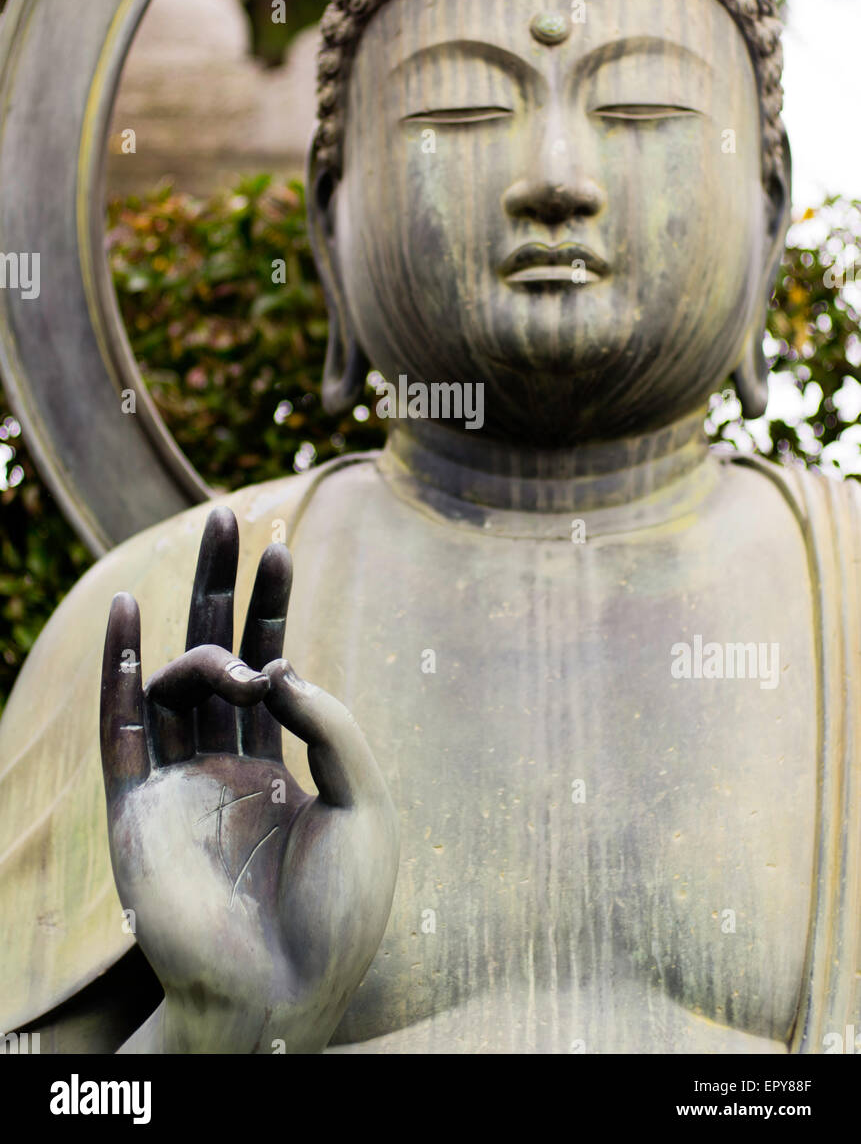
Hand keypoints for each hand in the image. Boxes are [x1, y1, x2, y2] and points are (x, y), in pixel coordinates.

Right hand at [101, 506, 398, 1053]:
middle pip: (219, 653)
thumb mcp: (368, 805)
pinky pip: (121, 729)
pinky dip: (119, 670)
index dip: (276, 605)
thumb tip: (281, 667)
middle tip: (223, 512)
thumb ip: (333, 725)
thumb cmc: (339, 913)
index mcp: (284, 765)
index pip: (274, 663)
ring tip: (228, 662)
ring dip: (199, 650)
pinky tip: (126, 613)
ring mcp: (181, 785)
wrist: (283, 997)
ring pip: (178, 685)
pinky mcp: (140, 810)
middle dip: (221, 584)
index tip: (281, 543)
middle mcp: (229, 765)